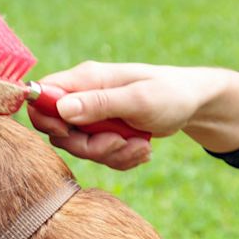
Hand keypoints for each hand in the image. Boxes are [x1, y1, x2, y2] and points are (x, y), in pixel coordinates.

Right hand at [27, 62, 238, 169]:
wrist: (195, 105)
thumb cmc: (170, 93)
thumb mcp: (137, 100)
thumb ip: (99, 104)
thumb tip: (61, 108)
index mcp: (86, 80)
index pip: (43, 95)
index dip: (45, 118)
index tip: (68, 132)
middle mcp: (84, 96)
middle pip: (60, 131)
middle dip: (89, 146)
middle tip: (119, 141)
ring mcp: (94, 116)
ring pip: (81, 148)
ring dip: (111, 154)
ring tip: (139, 145)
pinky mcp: (105, 132)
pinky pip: (100, 156)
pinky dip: (121, 159)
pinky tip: (142, 148)